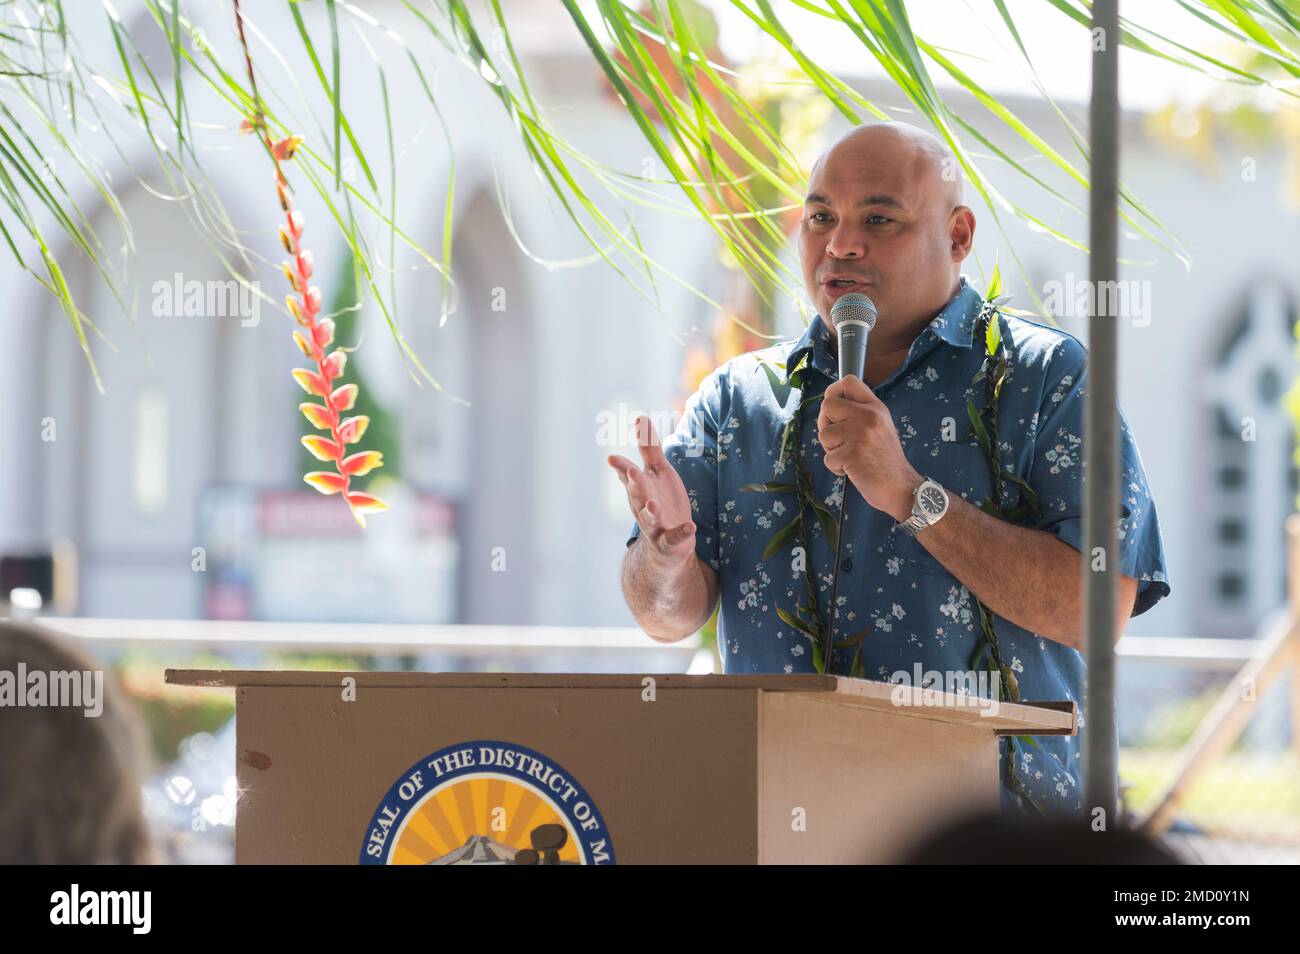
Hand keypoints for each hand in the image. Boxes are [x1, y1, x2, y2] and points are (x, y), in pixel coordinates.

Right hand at [607, 416, 696, 566]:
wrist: (666, 545)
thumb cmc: (660, 501)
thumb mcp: (657, 472)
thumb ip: (649, 447)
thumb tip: (640, 417)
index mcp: (640, 488)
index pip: (628, 475)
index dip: (621, 467)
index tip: (613, 458)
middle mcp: (643, 506)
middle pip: (636, 495)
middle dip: (634, 484)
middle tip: (632, 473)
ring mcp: (655, 525)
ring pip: (649, 518)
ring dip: (651, 511)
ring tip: (653, 503)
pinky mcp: (670, 541)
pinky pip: (674, 538)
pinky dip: (681, 533)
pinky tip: (690, 527)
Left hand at [817, 375, 922, 521]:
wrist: (901, 487)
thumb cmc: (886, 460)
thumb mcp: (880, 427)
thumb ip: (859, 413)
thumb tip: (830, 405)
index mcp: (875, 407)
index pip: (849, 381)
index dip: (833, 391)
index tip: (834, 409)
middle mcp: (868, 416)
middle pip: (827, 405)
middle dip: (826, 424)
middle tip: (839, 440)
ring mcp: (860, 434)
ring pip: (824, 434)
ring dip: (831, 450)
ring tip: (850, 457)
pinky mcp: (852, 454)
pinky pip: (828, 458)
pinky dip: (836, 468)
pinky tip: (852, 470)